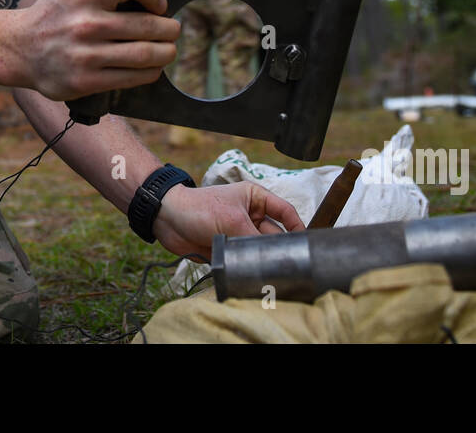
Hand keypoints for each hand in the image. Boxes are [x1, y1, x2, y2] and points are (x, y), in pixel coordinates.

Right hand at [14, 0, 180, 100]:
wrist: (16, 48)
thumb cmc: (51, 15)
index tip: (160, 5)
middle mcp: (86, 23)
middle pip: (148, 25)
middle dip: (170, 29)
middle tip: (174, 30)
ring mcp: (86, 55)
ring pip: (146, 55)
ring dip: (166, 52)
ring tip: (168, 50)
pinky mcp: (86, 82)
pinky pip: (131, 78)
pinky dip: (150, 72)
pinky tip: (152, 68)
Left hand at [150, 182, 304, 261]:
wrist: (168, 219)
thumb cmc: (200, 208)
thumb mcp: (233, 220)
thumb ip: (256, 239)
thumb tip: (274, 258)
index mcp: (256, 199)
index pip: (285, 211)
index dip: (298, 226)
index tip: (307, 244)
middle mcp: (250, 216)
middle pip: (275, 234)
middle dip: (280, 248)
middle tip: (291, 265)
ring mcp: (239, 233)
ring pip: (260, 249)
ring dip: (264, 259)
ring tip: (274, 273)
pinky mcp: (228, 248)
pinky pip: (244, 260)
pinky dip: (249, 267)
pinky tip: (255, 277)